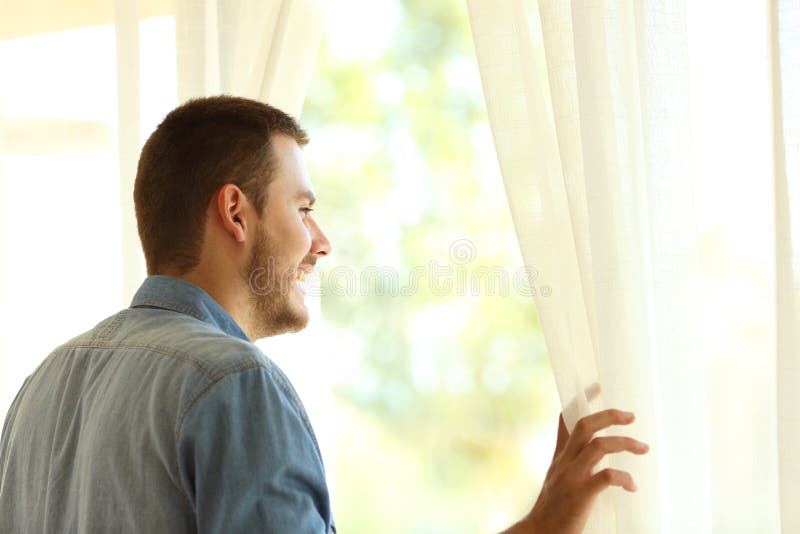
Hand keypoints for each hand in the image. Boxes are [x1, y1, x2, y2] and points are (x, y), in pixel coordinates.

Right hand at [518, 409, 648, 533]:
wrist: (539, 533)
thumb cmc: (553, 510)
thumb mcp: (558, 480)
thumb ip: (573, 465)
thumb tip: (595, 455)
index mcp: (559, 457)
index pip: (565, 420)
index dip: (580, 400)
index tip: (596, 387)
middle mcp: (564, 462)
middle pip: (584, 425)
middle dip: (609, 416)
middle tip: (631, 416)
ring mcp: (572, 476)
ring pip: (599, 446)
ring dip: (624, 443)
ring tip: (643, 448)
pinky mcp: (581, 494)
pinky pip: (607, 476)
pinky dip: (624, 477)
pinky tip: (632, 486)